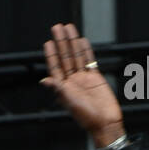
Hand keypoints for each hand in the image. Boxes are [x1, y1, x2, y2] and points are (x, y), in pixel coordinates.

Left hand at [41, 21, 124, 144]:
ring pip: (76, 56)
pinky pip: (89, 61)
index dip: (51, 55)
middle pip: (65, 58)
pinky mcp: (95, 78)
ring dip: (72, 42)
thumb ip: (58, 89)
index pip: (55, 67)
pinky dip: (86, 50)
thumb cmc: (86, 117)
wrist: (105, 122)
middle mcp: (72, 82)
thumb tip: (43, 80)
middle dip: (61, 42)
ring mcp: (84, 79)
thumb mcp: (70, 101)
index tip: (48, 42)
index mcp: (64, 88)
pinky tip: (82, 40)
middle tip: (57, 27)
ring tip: (68, 28)